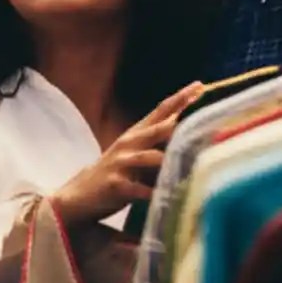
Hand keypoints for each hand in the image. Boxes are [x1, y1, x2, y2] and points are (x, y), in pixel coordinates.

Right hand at [53, 82, 203, 225]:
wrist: (81, 193)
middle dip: (177, 119)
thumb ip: (158, 138)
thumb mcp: (136, 149)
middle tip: (199, 112)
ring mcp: (120, 163)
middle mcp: (129, 143)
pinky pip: (137, 189)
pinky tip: (166, 196)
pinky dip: (152, 193)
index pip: (161, 111)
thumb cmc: (117, 170)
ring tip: (189, 161)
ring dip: (167, 160)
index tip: (199, 86)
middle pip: (157, 128)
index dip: (180, 98)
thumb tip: (189, 127)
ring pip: (148, 157)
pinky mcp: (115, 184)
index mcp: (137, 133)